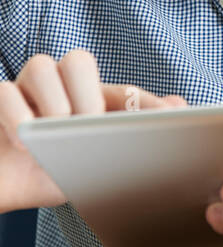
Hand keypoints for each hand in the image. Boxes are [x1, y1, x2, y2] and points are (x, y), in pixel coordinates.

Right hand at [0, 49, 186, 214]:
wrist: (1, 186)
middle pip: (79, 60)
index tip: (170, 117)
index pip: (124, 92)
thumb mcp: (92, 165)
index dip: (147, 103)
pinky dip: (17, 117)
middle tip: (85, 126)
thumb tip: (179, 106)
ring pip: (42, 66)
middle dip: (87, 94)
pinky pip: (5, 92)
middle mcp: (58, 88)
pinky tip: (22, 143)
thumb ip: (131, 141)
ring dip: (53, 103)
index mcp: (88, 102)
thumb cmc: (46, 172)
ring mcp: (25, 92)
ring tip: (51, 133)